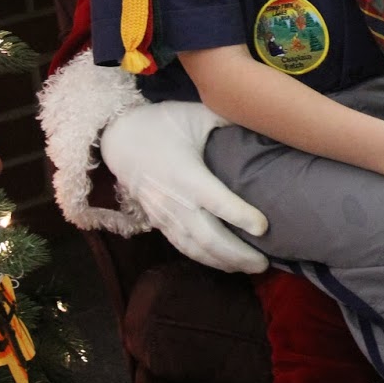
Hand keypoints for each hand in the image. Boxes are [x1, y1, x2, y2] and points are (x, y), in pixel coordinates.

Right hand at [101, 101, 269, 272]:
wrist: (119, 139)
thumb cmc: (161, 124)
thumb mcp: (194, 114)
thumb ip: (226, 118)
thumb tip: (261, 117)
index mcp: (186, 173)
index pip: (217, 200)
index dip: (240, 215)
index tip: (264, 227)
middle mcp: (175, 200)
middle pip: (208, 236)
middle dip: (237, 254)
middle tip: (264, 263)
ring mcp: (164, 214)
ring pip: (195, 248)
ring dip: (223, 262)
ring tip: (250, 268)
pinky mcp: (158, 221)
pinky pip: (182, 247)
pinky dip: (204, 259)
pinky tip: (223, 263)